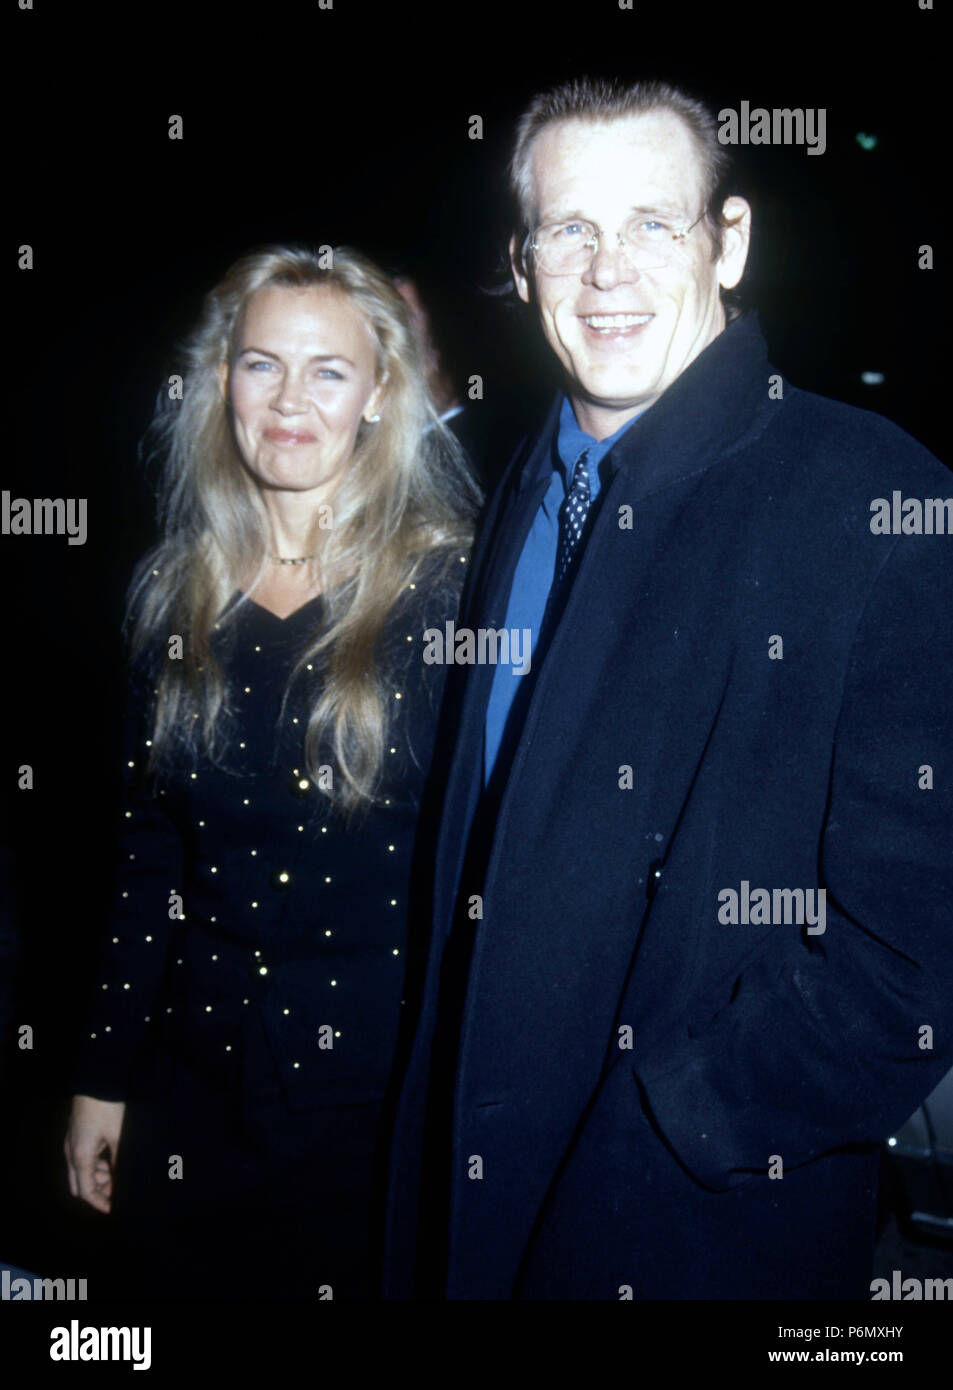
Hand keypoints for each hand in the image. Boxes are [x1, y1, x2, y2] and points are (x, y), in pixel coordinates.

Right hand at [64, 1095, 124, 1213]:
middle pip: (81, 1184)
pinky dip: (98, 1163)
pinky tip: (114, 1160)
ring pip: (83, 1171)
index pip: (86, 1191)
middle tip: (119, 1193)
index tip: (113, 1209)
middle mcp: (72, 1153)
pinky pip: (86, 1157)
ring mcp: (73, 1143)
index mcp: (80, 1157)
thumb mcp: (119, 1137)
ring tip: (121, 1175)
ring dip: (99, 1177)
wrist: (97, 1081)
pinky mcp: (78, 1134)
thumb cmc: (107, 1108)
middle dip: (99, 1191)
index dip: (100, 1202)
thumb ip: (120, 1162)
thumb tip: (124, 1181)